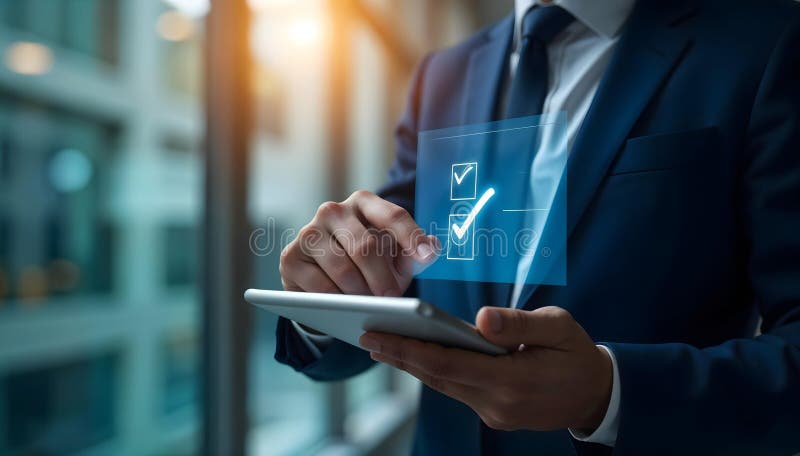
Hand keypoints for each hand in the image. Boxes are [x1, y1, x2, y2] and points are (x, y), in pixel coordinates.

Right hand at [280, 190, 438, 296]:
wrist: (326, 277)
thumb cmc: (369, 263)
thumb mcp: (396, 257)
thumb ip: (416, 253)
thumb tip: (433, 248)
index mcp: (364, 202)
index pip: (392, 215)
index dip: (412, 237)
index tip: (427, 258)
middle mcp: (333, 210)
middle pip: (366, 246)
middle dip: (383, 279)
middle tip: (392, 300)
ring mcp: (309, 231)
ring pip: (342, 269)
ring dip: (360, 294)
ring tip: (371, 307)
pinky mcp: (291, 257)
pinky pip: (318, 286)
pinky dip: (336, 301)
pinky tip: (345, 308)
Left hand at [359, 306, 611, 431]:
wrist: (597, 395)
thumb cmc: (577, 353)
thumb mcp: (559, 327)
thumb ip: (521, 324)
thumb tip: (482, 319)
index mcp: (514, 379)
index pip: (451, 364)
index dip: (411, 350)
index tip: (379, 335)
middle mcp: (499, 403)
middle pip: (439, 378)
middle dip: (401, 356)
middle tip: (366, 336)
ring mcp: (495, 414)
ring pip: (444, 386)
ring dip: (412, 366)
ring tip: (381, 343)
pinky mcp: (494, 414)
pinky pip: (456, 391)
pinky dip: (433, 372)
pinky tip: (415, 355)